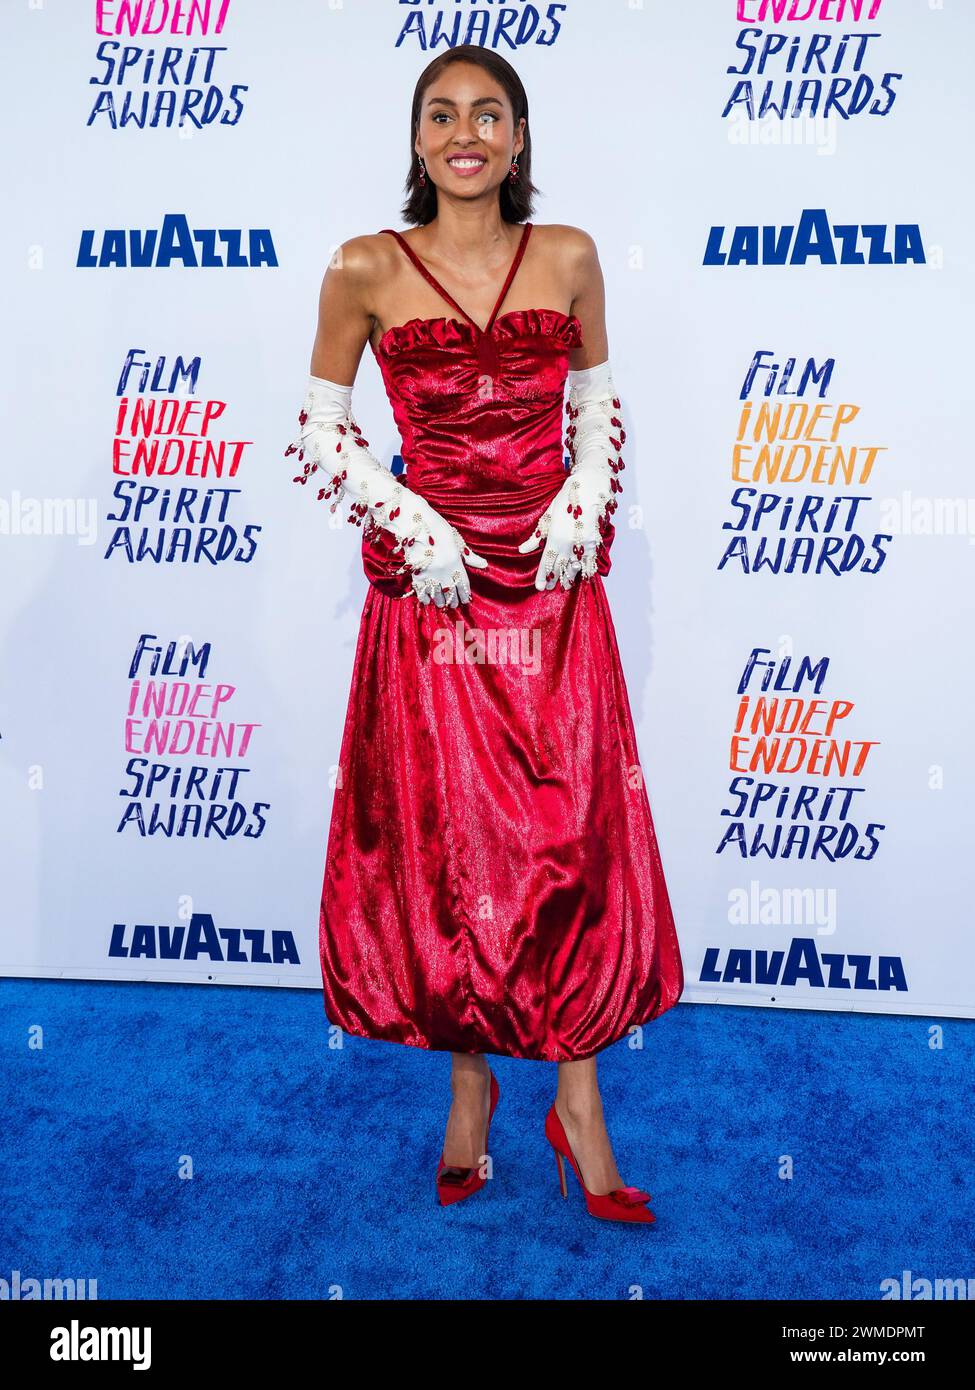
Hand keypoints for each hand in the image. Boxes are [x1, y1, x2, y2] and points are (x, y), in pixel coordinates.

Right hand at [386, 490, 487, 606]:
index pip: (463, 584)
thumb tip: (484, 564)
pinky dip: (425, 598)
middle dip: (454, 600)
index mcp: (455, 563)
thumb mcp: (456, 540)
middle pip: (451, 592)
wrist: (414, 523)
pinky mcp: (415, 575)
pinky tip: (427, 600)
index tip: (466, 600)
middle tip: (455, 605)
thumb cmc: (436, 529)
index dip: (465, 594)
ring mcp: (429, 574)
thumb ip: (469, 556)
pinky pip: (421, 592)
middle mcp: (444, 571)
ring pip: (437, 595)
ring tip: (442, 604)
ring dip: (440, 602)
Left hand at [517, 464, 615, 590]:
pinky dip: (585, 570)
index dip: (543, 576)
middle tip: (548, 588)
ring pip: (575, 567)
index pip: (547, 562)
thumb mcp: (548, 515)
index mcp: (556, 537)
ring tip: (564, 585)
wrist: (591, 487)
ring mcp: (584, 544)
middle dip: (554, 578)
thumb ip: (537, 536)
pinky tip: (581, 575)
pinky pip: (589, 562)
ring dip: (569, 577)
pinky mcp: (595, 542)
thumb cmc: (567, 498)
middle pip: (560, 567)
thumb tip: (522, 550)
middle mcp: (570, 544)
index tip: (539, 587)